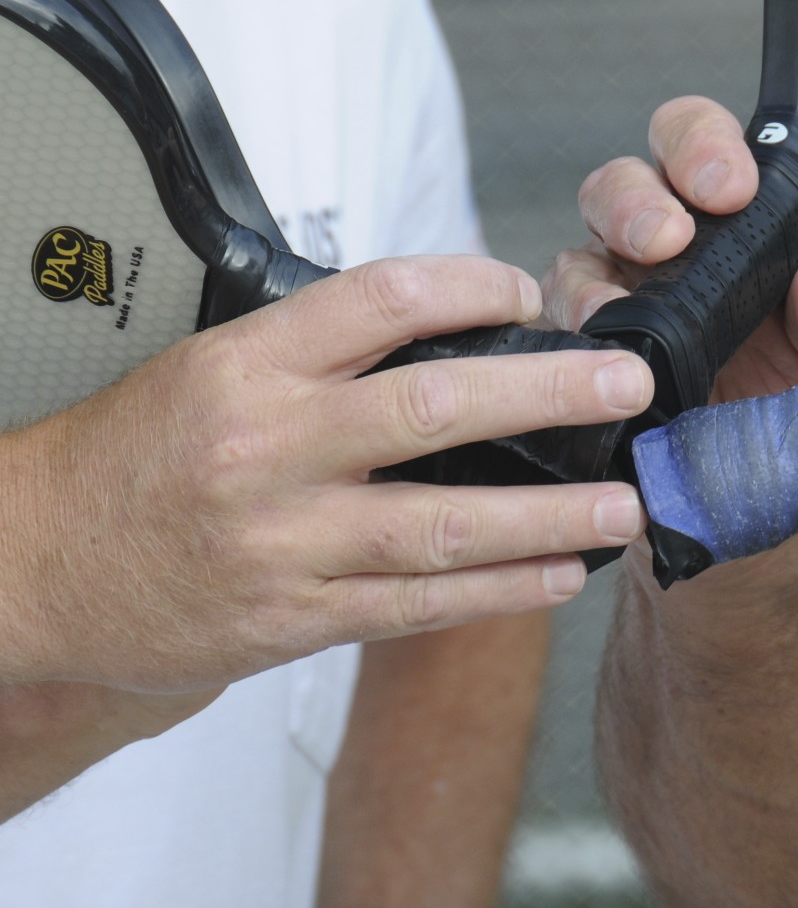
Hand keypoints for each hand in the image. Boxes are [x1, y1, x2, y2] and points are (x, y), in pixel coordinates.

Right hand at [0, 255, 652, 692]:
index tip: (533, 291)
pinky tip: (559, 576)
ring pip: (443, 523)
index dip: (472, 286)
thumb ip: (319, 351)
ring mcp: (283, 542)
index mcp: (246, 364)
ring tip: (623, 504)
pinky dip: (499, 592)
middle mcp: (268, 446)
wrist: (36, 562)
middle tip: (628, 386)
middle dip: (549, 395)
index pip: (380, 300)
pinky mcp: (292, 621)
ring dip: (549, 515)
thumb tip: (452, 332)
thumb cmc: (132, 456)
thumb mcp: (209, 365)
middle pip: (435, 408)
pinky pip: (417, 604)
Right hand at [543, 95, 797, 403]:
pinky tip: (592, 353)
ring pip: (576, 257)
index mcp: (729, 222)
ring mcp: (615, 302)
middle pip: (621, 184)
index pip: (698, 144)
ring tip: (615, 310)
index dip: (702, 146)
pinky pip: (551, 333)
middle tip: (669, 239)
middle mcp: (663, 250)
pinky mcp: (584, 360)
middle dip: (637, 201)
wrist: (777, 493)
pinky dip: (564, 336)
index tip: (730, 188)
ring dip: (592, 278)